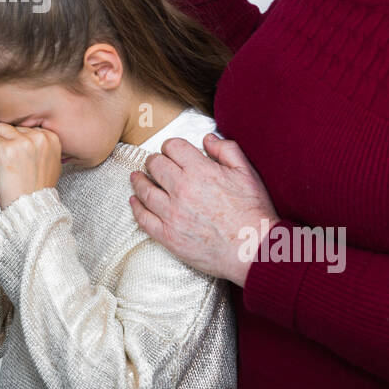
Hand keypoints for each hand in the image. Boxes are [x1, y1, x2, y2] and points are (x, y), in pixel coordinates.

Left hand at [0, 123, 61, 208]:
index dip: (20, 142)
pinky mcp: (7, 149)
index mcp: (52, 137)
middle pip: (14, 126)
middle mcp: (40, 136)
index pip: (27, 127)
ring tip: (0, 162)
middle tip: (9, 163)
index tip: (20, 160)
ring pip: (0, 129)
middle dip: (8, 142)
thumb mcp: (50, 163)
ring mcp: (23, 142)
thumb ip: (43, 145)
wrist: (30, 209)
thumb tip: (30, 131)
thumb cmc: (37, 188)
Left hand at [128, 134, 276, 286]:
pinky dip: (136, 208)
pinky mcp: (168, 236)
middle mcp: (182, 189)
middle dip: (154, 161)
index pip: (172, 147)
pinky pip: (144, 218)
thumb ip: (226, 150)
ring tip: (137, 177)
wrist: (253, 249)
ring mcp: (172, 214)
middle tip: (154, 163)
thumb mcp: (246, 172)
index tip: (171, 151)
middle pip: (155, 165)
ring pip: (145, 190)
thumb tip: (207, 139)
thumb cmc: (253, 212)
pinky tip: (134, 201)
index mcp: (200, 170)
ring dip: (139, 181)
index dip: (171, 146)